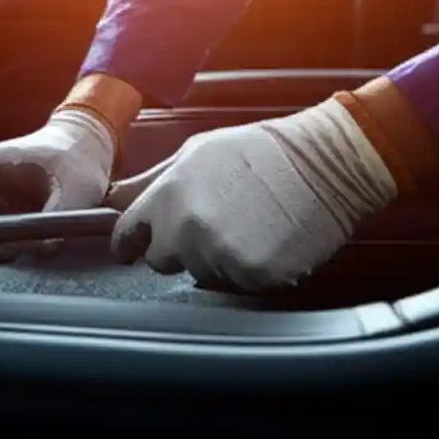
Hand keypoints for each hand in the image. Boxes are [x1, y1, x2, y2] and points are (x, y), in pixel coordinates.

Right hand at [0, 109, 115, 270]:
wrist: (90, 144)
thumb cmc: (77, 154)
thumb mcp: (75, 184)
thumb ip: (59, 214)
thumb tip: (46, 246)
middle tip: (10, 253)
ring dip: (4, 248)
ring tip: (36, 243)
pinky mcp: (13, 215)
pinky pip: (4, 237)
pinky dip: (17, 246)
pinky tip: (42, 241)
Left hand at [104, 99, 397, 290]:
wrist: (324, 163)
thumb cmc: (261, 153)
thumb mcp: (195, 153)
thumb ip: (150, 182)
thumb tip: (113, 199)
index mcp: (167, 196)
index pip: (127, 236)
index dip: (130, 243)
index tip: (132, 248)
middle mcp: (186, 229)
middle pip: (160, 261)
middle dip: (178, 248)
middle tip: (213, 224)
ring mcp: (218, 255)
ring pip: (200, 274)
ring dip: (215, 259)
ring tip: (245, 226)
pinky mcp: (251, 275)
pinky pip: (235, 284)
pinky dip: (247, 270)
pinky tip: (264, 241)